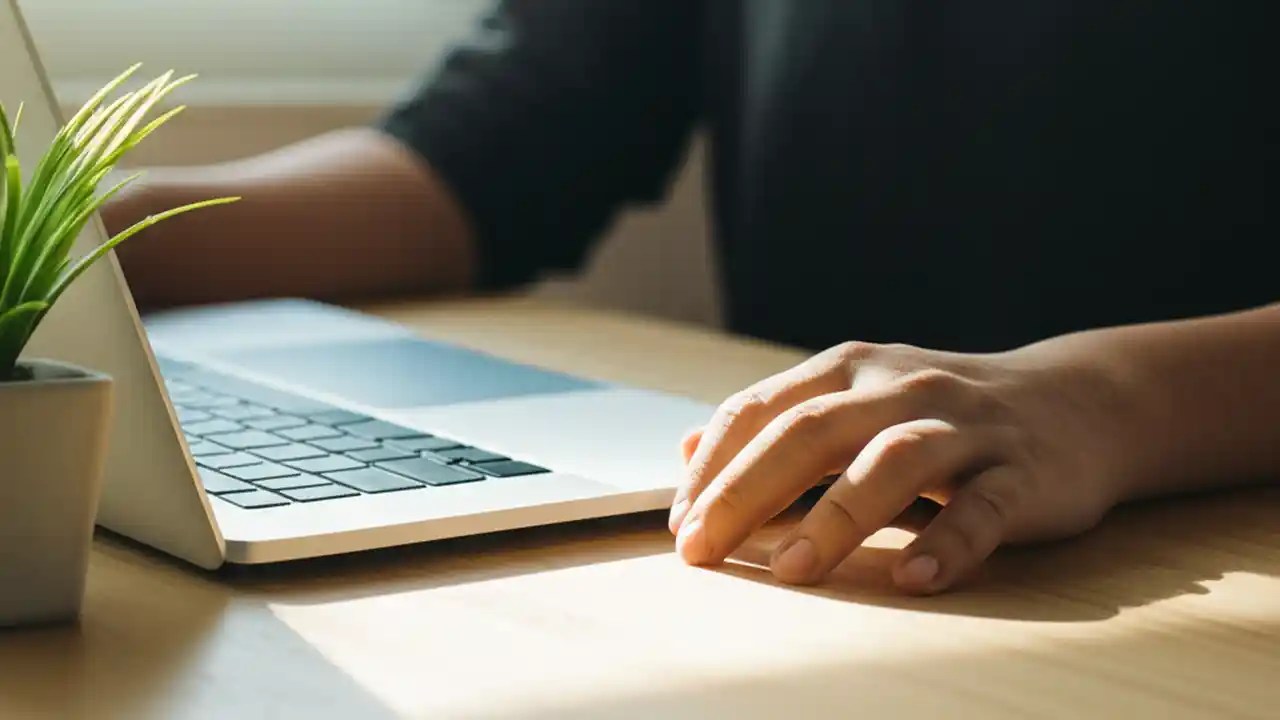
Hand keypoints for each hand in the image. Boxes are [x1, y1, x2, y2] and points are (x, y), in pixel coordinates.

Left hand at [669, 340, 1128, 592]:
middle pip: (810, 433)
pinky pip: (984, 508)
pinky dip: (949, 543)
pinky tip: (915, 577)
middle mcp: (900, 388)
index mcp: (850, 372)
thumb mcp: (854, 404)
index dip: (714, 466)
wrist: (1076, 402)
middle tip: (702, 548)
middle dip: (747, 491)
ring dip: (837, 517)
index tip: (679, 523)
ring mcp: (964, 428)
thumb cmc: (943, 414)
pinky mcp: (1022, 472)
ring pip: (893, 462)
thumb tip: (684, 450)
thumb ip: (774, 424)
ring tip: (793, 571)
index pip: (762, 410)